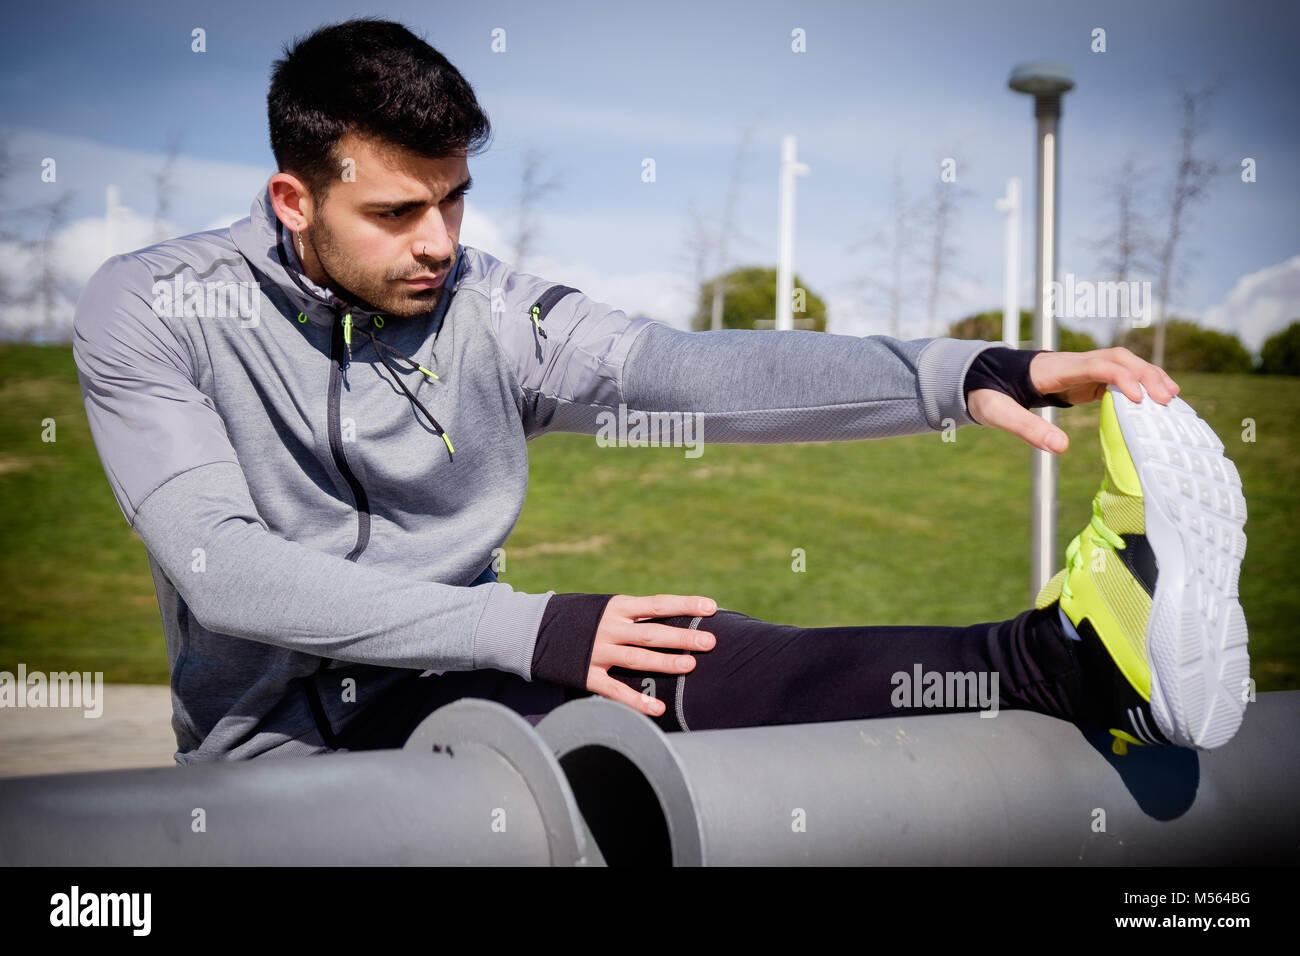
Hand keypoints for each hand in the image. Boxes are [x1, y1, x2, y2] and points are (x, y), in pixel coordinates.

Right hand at [586, 593, 717, 716]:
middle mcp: (609, 628)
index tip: (711, 607)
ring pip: (637, 659)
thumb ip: (634, 615)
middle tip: (709, 642)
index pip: (657, 604)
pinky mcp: (587, 674)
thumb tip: (674, 618)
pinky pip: (615, 690)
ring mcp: (598, 652)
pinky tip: (658, 709)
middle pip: (651, 633)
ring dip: (664, 663)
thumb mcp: (606, 607)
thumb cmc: (582, 617)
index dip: (684, 604)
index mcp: (617, 607)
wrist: (535, 629)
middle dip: (682, 637)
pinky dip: (637, 700)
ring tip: (690, 666)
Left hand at [966, 346, 1180, 454]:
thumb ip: (1027, 429)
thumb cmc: (990, 393)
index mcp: (1055, 369)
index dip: (1121, 379)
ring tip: (1171, 398)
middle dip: (1145, 374)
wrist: (983, 377)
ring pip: (1122, 363)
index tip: (1140, 400)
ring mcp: (1080, 369)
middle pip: (1118, 358)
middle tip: (1167, 400)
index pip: (1098, 365)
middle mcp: (1073, 363)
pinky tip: (1153, 404)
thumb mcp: (999, 413)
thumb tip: (1061, 448)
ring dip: (1148, 376)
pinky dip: (1138, 386)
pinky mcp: (1083, 379)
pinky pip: (1116, 378)